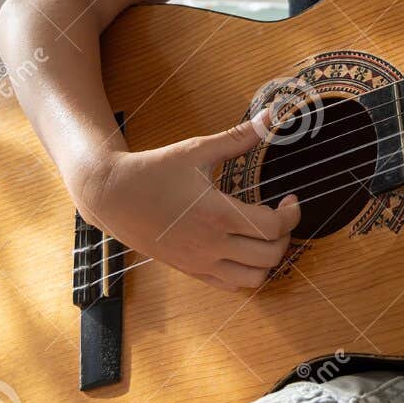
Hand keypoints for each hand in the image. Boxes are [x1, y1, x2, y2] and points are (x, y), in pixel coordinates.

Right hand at [80, 107, 301, 293]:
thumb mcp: (196, 150)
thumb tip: (270, 116)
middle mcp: (210, 245)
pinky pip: (231, 286)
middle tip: (281, 215)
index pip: (272, 227)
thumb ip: (238, 137)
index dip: (291, 215)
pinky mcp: (191, 271)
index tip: (291, 199)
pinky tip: (245, 249)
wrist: (112, 196)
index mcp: (216, 215)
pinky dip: (248, 272)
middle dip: (285, 235)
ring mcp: (200, 263)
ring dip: (269, 259)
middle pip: (270, 256)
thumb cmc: (154, 171)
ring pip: (254, 279)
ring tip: (266, 235)